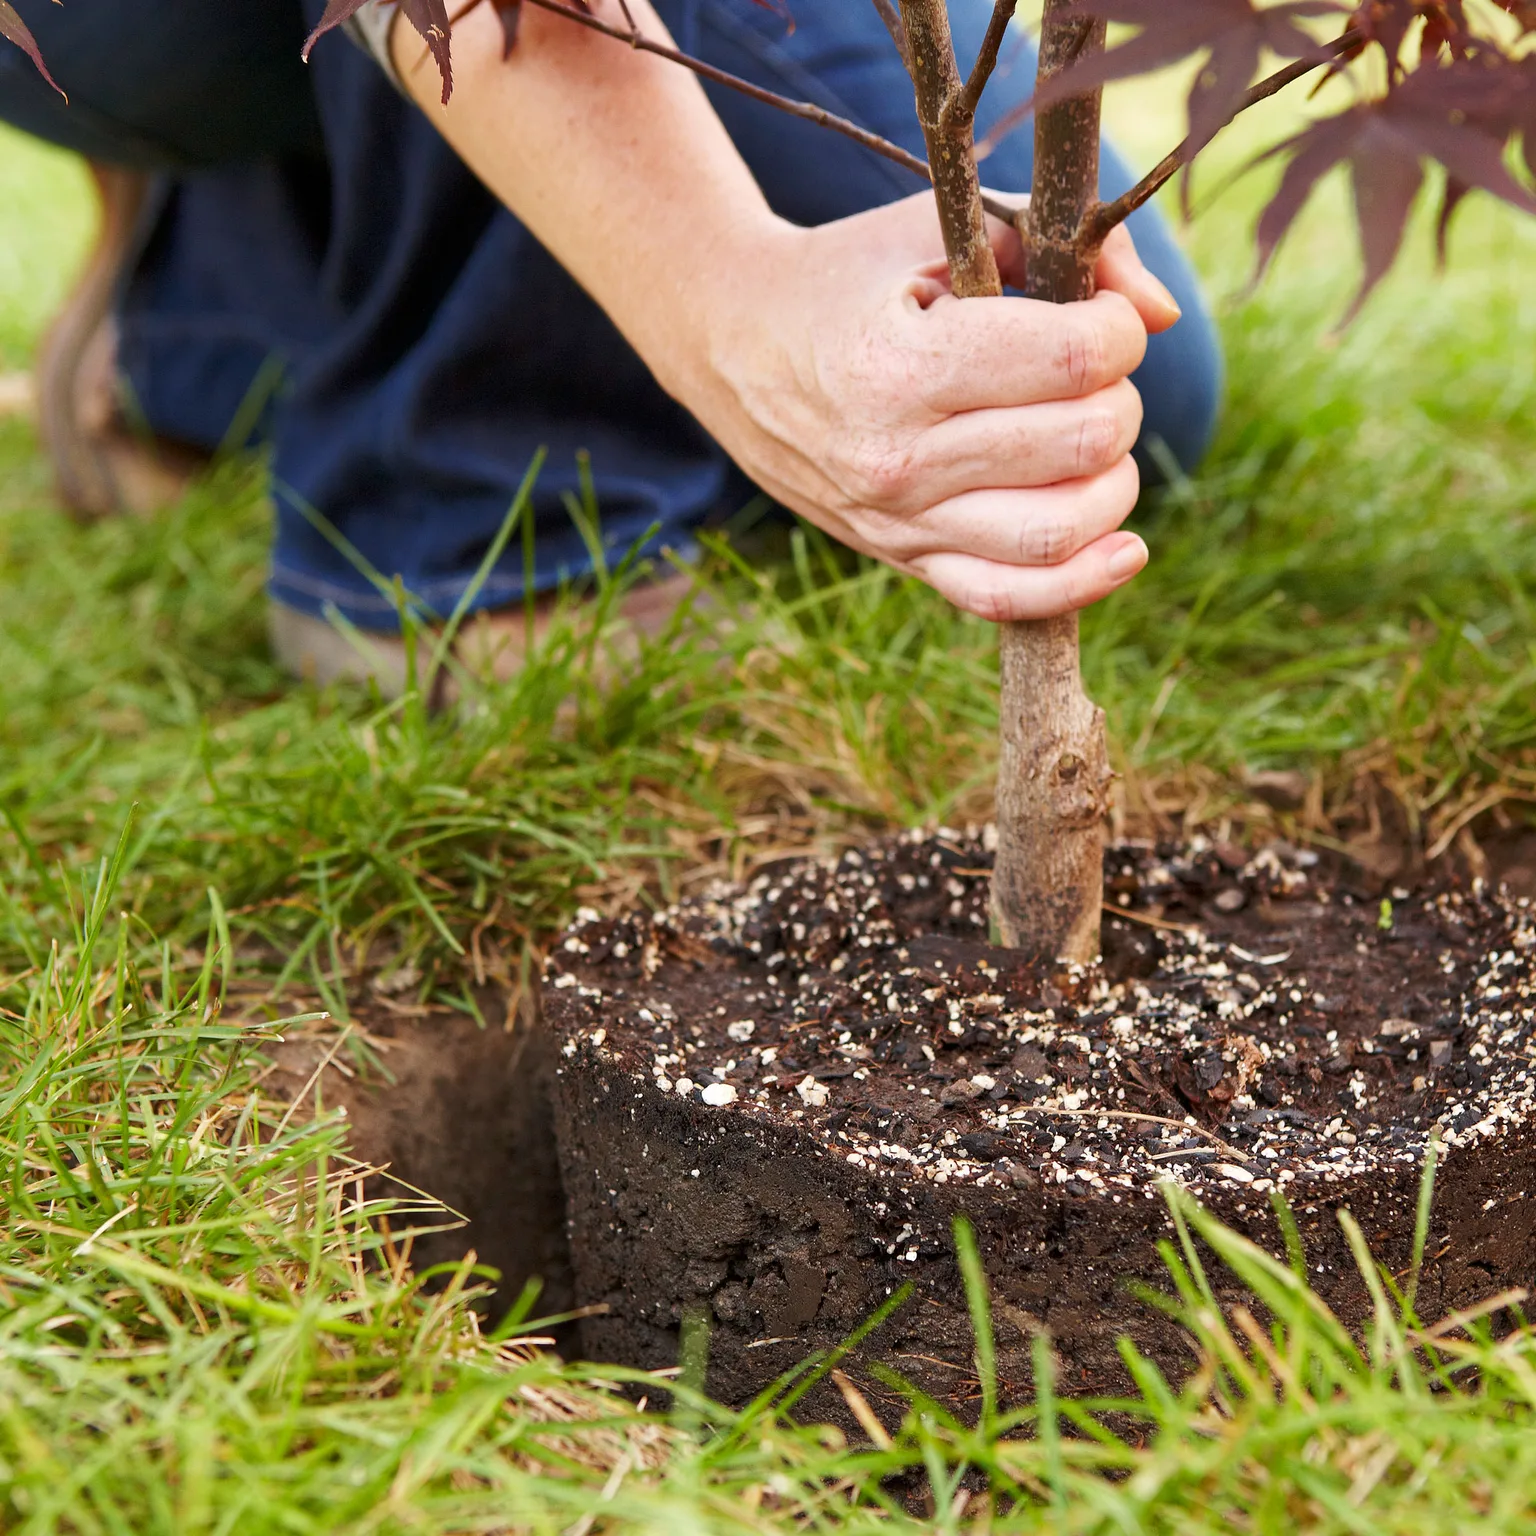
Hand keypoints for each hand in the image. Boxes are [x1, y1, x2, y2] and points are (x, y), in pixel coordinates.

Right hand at [678, 194, 1180, 621]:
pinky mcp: (905, 559)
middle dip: (1119, 398)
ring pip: (1058, 531)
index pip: (1072, 360)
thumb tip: (1159, 315)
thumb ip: (1052, 243)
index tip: (1099, 316)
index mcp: (901, 366)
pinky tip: (1124, 549)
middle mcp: (898, 459)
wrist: (734, 347)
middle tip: (1094, 375)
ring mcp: (899, 522)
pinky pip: (1008, 598)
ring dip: (1113, 483)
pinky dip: (1083, 582)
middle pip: (1081, 444)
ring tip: (1097, 442)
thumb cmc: (847, 278)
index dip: (1116, 331)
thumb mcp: (934, 226)